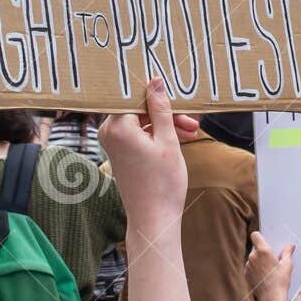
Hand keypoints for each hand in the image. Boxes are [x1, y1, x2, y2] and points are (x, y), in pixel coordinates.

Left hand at [101, 79, 199, 242]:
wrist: (154, 218)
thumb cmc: (162, 183)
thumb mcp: (168, 141)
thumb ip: (161, 109)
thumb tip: (155, 81)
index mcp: (118, 126)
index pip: (135, 94)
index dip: (155, 91)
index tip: (172, 89)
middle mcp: (109, 132)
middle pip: (139, 107)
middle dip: (165, 111)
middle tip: (191, 119)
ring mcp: (113, 142)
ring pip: (141, 120)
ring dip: (165, 123)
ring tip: (191, 132)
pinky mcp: (119, 152)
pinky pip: (138, 133)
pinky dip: (157, 134)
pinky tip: (178, 139)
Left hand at [246, 230, 293, 297]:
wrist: (271, 298)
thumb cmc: (280, 281)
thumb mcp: (287, 265)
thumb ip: (287, 252)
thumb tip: (290, 246)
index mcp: (263, 250)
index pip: (255, 235)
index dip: (260, 236)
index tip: (265, 241)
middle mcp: (253, 256)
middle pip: (255, 247)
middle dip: (262, 251)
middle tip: (272, 258)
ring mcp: (248, 265)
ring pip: (252, 257)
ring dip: (258, 260)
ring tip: (268, 269)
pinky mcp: (246, 274)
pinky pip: (250, 267)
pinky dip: (255, 269)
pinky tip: (263, 276)